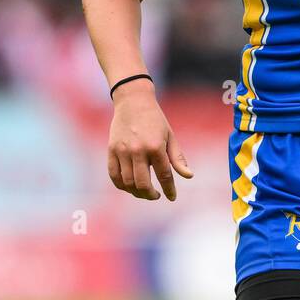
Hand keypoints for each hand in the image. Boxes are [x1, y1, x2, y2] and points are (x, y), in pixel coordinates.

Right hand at [106, 81, 193, 200]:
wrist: (133, 102)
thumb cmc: (155, 120)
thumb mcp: (170, 136)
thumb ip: (177, 158)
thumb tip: (188, 176)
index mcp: (156, 147)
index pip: (164, 176)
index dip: (169, 190)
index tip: (171, 197)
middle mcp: (138, 150)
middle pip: (143, 184)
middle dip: (150, 195)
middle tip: (155, 196)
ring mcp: (122, 151)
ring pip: (127, 182)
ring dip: (136, 192)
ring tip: (144, 192)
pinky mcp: (111, 150)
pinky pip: (114, 175)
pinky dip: (121, 185)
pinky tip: (129, 186)